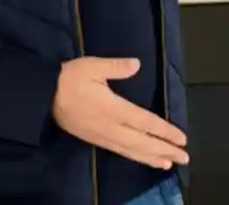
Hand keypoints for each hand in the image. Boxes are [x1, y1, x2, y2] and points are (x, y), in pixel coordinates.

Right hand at [51, 57, 188, 169]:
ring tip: (169, 163)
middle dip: (165, 150)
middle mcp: (111, 126)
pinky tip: (144, 159)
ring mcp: (103, 136)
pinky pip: (120, 152)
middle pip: (142, 142)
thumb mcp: (91, 66)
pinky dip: (135, 157)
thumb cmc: (69, 78)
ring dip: (152, 157)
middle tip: (185, 157)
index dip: (165, 131)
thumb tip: (136, 64)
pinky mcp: (96, 140)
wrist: (43, 95)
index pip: (145, 122)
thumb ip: (115, 67)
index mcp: (113, 108)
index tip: (182, 138)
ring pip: (132, 151)